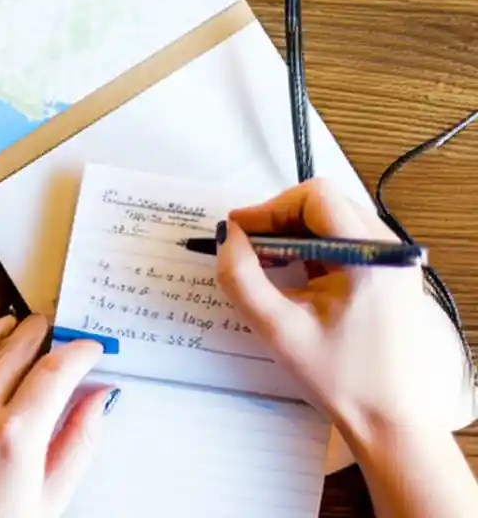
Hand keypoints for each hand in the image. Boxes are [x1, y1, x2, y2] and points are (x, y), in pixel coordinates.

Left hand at [0, 315, 111, 517]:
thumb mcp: (48, 500)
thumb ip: (77, 443)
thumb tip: (98, 400)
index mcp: (15, 436)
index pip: (56, 370)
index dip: (77, 352)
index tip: (88, 349)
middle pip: (14, 350)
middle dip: (38, 333)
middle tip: (51, 327)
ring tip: (14, 324)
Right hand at [215, 178, 443, 438]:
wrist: (389, 418)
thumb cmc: (341, 379)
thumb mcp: (279, 330)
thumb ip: (242, 278)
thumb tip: (226, 237)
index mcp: (370, 258)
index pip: (315, 198)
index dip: (269, 208)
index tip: (239, 232)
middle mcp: (389, 250)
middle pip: (323, 204)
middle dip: (278, 221)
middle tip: (246, 249)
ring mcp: (391, 261)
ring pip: (331, 220)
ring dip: (292, 235)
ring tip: (265, 264)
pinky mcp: (387, 273)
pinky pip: (342, 241)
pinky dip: (310, 249)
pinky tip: (290, 274)